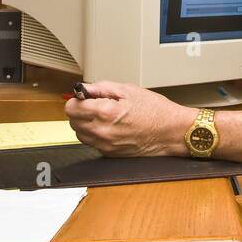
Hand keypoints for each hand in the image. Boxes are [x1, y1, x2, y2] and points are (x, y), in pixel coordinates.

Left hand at [64, 80, 190, 157]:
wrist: (171, 132)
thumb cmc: (156, 111)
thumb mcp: (129, 90)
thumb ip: (102, 88)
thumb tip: (85, 88)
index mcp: (105, 112)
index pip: (71, 108)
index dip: (77, 100)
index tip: (84, 97)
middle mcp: (102, 131)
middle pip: (72, 121)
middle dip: (80, 111)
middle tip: (95, 105)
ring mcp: (105, 145)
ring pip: (80, 133)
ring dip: (85, 124)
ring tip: (103, 116)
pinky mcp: (109, 154)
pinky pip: (91, 143)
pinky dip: (95, 134)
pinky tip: (109, 127)